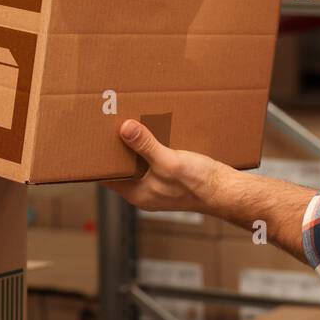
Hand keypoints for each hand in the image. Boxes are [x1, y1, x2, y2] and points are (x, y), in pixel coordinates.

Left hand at [102, 119, 234, 213]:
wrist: (226, 191)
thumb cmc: (198, 185)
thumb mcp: (168, 162)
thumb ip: (145, 146)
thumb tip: (124, 129)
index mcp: (137, 194)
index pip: (108, 177)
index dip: (100, 160)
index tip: (94, 141)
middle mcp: (145, 191)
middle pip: (123, 168)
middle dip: (118, 149)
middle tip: (111, 127)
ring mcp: (158, 185)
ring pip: (139, 164)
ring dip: (136, 147)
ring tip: (131, 126)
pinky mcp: (171, 178)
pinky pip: (154, 161)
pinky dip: (152, 148)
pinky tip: (155, 134)